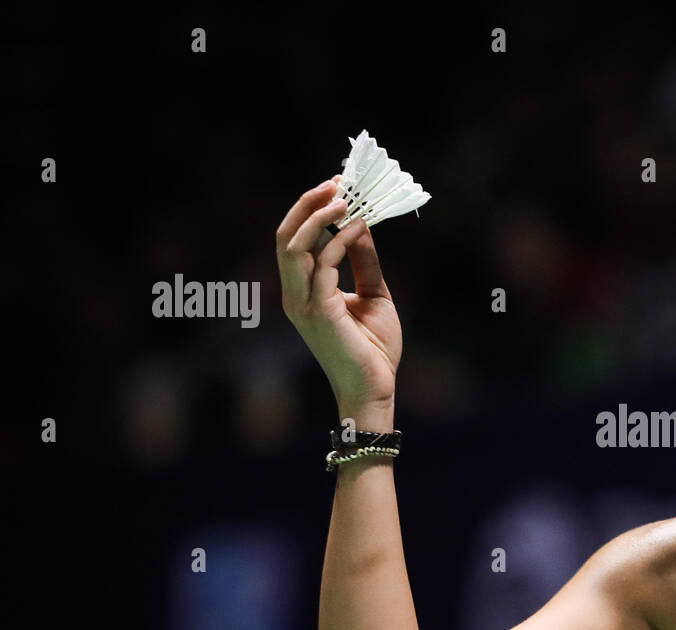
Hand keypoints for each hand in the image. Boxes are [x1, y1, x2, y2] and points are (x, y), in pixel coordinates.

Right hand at [275, 177, 402, 412]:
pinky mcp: (318, 311)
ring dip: (319, 216)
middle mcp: (295, 294)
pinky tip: (358, 228)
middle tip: (337, 182)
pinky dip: (339, 240)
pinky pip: (322, 264)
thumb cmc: (374, 348)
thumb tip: (361, 224)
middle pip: (285, 236)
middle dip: (308, 205)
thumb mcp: (373, 294)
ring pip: (294, 245)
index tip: (338, 187)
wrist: (376, 387)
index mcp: (303, 291)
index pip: (294, 241)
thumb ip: (364, 261)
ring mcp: (302, 303)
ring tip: (344, 197)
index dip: (311, 211)